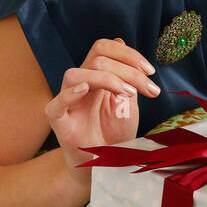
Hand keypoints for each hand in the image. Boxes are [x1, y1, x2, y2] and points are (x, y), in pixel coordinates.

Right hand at [45, 38, 159, 181]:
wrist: (107, 166)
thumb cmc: (115, 134)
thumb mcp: (128, 101)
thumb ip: (126, 76)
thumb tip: (121, 40)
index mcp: (96, 77)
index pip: (104, 49)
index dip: (128, 54)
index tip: (151, 72)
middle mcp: (81, 85)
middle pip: (97, 58)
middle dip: (129, 70)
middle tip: (150, 89)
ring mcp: (68, 103)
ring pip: (75, 73)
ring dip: (107, 78)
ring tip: (128, 94)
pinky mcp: (60, 123)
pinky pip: (56, 104)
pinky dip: (70, 93)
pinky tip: (87, 89)